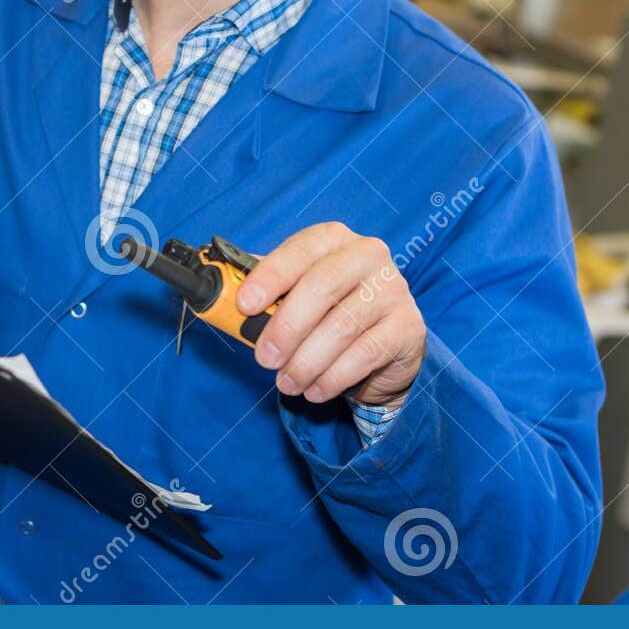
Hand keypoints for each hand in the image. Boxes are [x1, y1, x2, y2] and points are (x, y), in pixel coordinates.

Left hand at [237, 223, 424, 408]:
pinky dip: (333, 377)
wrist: (384, 345)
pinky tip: (315, 390)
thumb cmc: (329, 312)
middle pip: (322, 286)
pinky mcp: (408, 326)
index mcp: (334, 239)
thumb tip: (220, 301)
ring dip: (306, 362)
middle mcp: (368, 255)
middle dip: (286, 327)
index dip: (270, 276)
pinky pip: (365, 353)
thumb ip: (265, 294)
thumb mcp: (296, 295)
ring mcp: (393, 288)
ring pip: (342, 326)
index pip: (301, 250)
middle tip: (264, 359)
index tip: (244, 306)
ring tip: (287, 382)